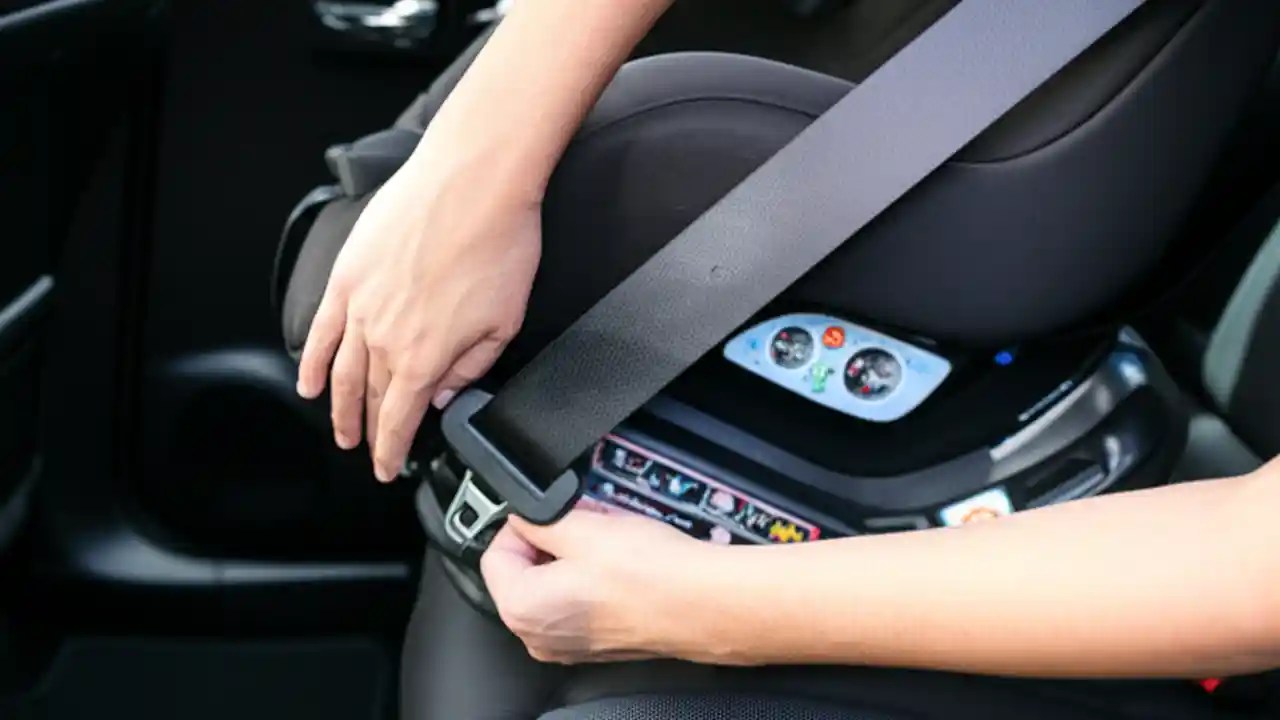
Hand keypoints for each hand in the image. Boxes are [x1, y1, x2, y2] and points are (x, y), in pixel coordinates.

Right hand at [295, 150, 541, 481]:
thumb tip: (448, 394)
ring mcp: (360, 307)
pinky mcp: (347, 275)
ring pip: (339, 371)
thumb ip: (472, 366)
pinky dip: (309, 360)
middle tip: (368, 452)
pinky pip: (320, 329)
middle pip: (369, 398)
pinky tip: (307, 382)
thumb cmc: (500, 242)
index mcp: (426, 356)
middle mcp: (385, 339)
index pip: (399, 420)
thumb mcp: (505, 321)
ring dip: (337, 407)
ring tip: (339, 429)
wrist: (474, 180)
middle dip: (368, 432)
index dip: (391, 451)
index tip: (388, 469)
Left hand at [481, 503, 719, 663]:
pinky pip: (575, 602)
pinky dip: (588, 579)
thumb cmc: (650, 574)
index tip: (547, 513)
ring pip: (550, 585)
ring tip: (605, 542)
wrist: (702, 603)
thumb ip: (538, 518)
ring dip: (571, 557)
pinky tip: (617, 563)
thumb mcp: (582, 526)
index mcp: (522, 609)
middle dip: (548, 541)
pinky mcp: (595, 644)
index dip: (521, 524)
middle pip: (522, 571)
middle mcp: (538, 636)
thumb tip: (524, 514)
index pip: (495, 552)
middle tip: (583, 523)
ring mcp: (567, 645)